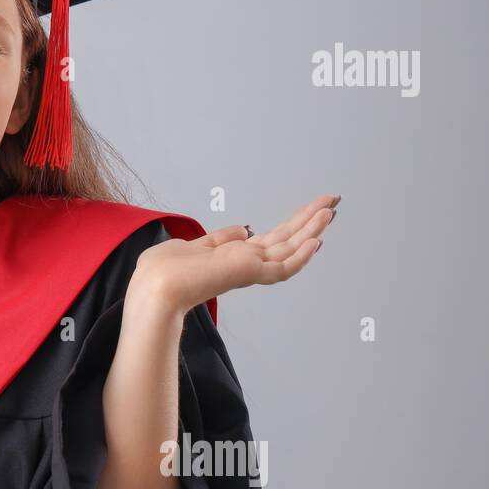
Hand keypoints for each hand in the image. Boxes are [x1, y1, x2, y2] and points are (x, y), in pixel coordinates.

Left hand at [130, 193, 339, 314]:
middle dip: (310, 219)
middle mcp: (246, 263)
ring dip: (311, 229)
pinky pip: (282, 268)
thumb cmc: (164, 271)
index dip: (294, 223)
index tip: (313, 208)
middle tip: (333, 200)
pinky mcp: (247, 275)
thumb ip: (222, 238)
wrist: (155, 288)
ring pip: (290, 249)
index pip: (273, 238)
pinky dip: (300, 256)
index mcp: (235, 256)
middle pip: (287, 238)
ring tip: (331, 210)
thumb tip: (246, 228)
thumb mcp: (196, 245)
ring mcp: (249, 270)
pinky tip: (316, 241)